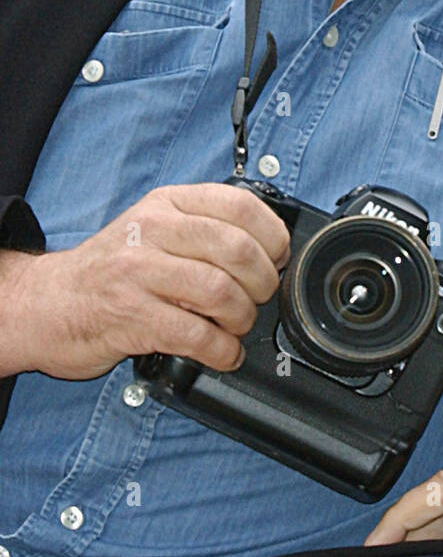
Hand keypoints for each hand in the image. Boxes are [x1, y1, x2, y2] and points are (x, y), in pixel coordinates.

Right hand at [10, 183, 289, 378]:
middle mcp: (154, 230)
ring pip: (221, 291)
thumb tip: (269, 247)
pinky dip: (222, 350)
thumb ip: (203, 228)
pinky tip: (223, 352)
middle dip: (263, 281)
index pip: (239, 204)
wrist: (49, 303)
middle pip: (238, 249)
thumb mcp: (154, 226)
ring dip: (243, 318)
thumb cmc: (111, 269)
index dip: (272, 234)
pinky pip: (196, 334)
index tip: (278, 256)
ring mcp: (139, 273)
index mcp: (167, 204)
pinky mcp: (131, 317)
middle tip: (259, 298)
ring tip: (237, 327)